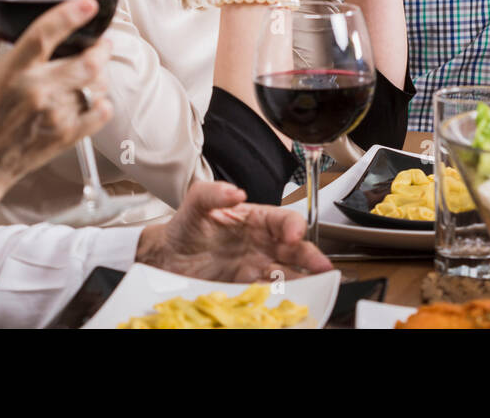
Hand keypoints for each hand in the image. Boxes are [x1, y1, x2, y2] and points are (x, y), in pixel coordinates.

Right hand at [0, 0, 113, 224]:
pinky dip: (102, 102)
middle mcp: (35, 91)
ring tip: (91, 71)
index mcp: (11, 71)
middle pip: (87, 60)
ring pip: (97, 84)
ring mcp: (54, 115)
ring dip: (100, 73)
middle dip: (101, 46)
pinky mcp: (65, 136)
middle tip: (100, 42)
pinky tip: (93, 98)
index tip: (89, 2)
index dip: (71, 15)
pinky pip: (101, 112)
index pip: (45, 34)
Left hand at [136, 181, 332, 280]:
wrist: (166, 257)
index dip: (294, 226)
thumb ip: (212, 192)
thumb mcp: (196, 203)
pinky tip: (286, 298)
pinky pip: (266, 291)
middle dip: (310, 257)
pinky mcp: (245, 287)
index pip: (284, 220)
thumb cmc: (186, 226)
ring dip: (303, 279)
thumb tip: (235, 192)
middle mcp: (262, 243)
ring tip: (316, 287)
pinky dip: (277, 296)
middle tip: (323, 267)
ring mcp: (256, 267)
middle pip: (294, 249)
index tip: (294, 235)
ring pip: (287, 273)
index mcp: (257, 218)